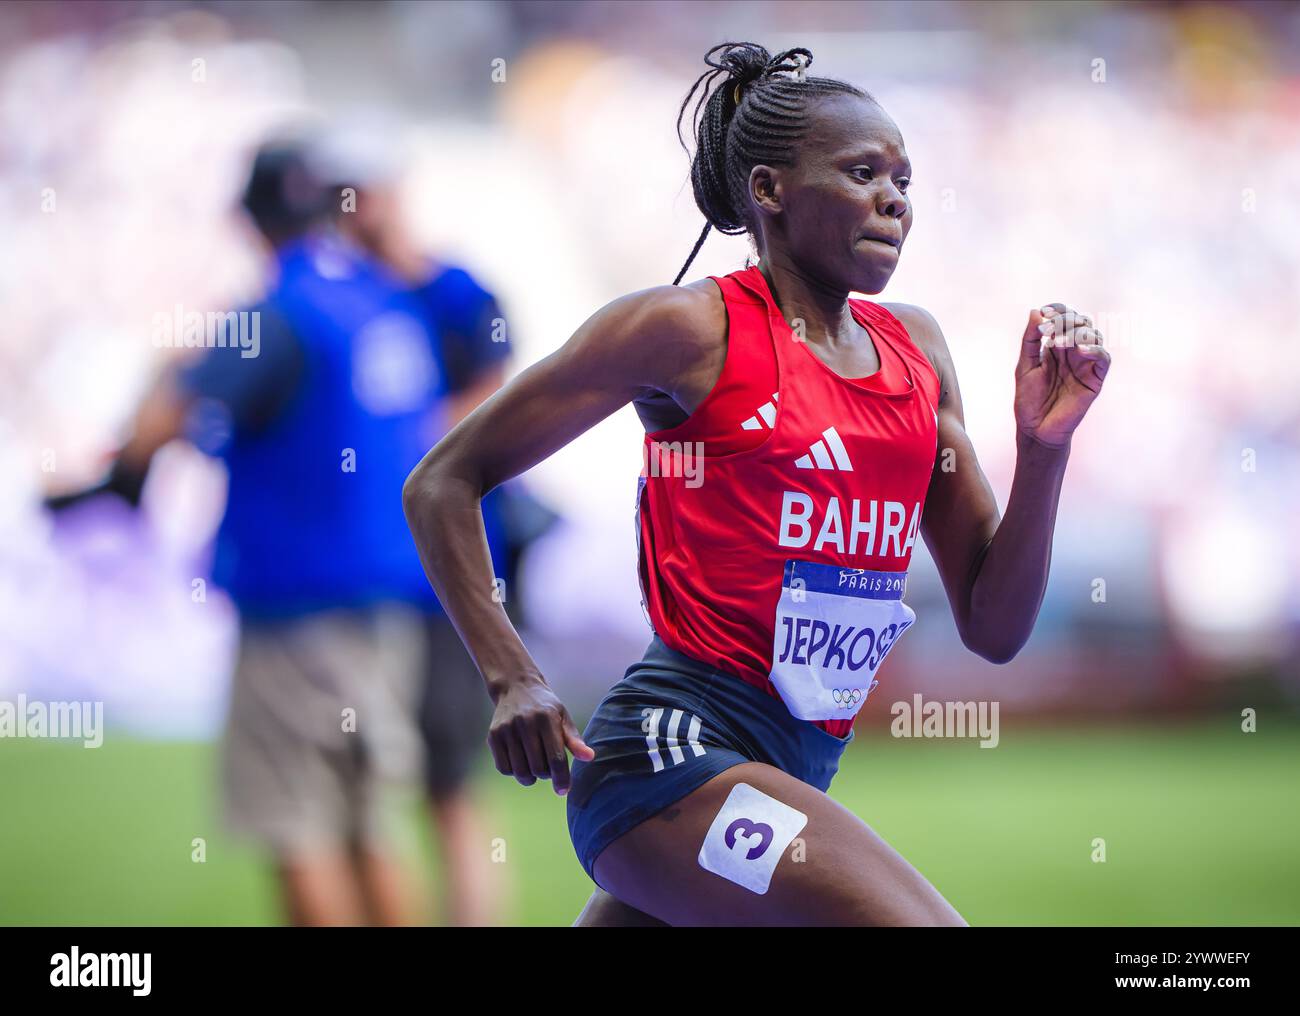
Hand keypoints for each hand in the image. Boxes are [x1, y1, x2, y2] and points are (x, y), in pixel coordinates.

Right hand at [487, 675, 594, 794]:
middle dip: (547, 775)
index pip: (556, 758)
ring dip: (530, 777)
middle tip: (548, 767)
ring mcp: (507, 730)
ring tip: (535, 767)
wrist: (516, 687)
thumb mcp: (563, 717)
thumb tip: (590, 757)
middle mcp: (525, 723)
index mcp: (546, 719)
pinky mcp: (493, 735)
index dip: (561, 778)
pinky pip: (503, 768)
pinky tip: (520, 762)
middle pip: (538, 768)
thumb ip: (574, 739)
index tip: (563, 789)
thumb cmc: (545, 706)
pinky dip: (513, 772)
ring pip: (520, 771)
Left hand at [1014, 303, 1110, 447]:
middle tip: (1049, 328)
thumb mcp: (1025, 366)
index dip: (1059, 310)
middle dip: (1066, 320)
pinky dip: (1094, 350)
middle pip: (1081, 323)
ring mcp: (1085, 365)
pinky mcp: (1095, 379)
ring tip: (1057, 344)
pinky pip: (1103, 358)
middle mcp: (1073, 352)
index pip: (1065, 319)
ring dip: (1076, 334)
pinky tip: (1079, 350)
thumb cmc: (1029, 399)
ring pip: (1094, 336)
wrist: (1035, 429)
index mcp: (1057, 347)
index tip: (1045, 311)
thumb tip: (1036, 311)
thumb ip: (1031, 340)